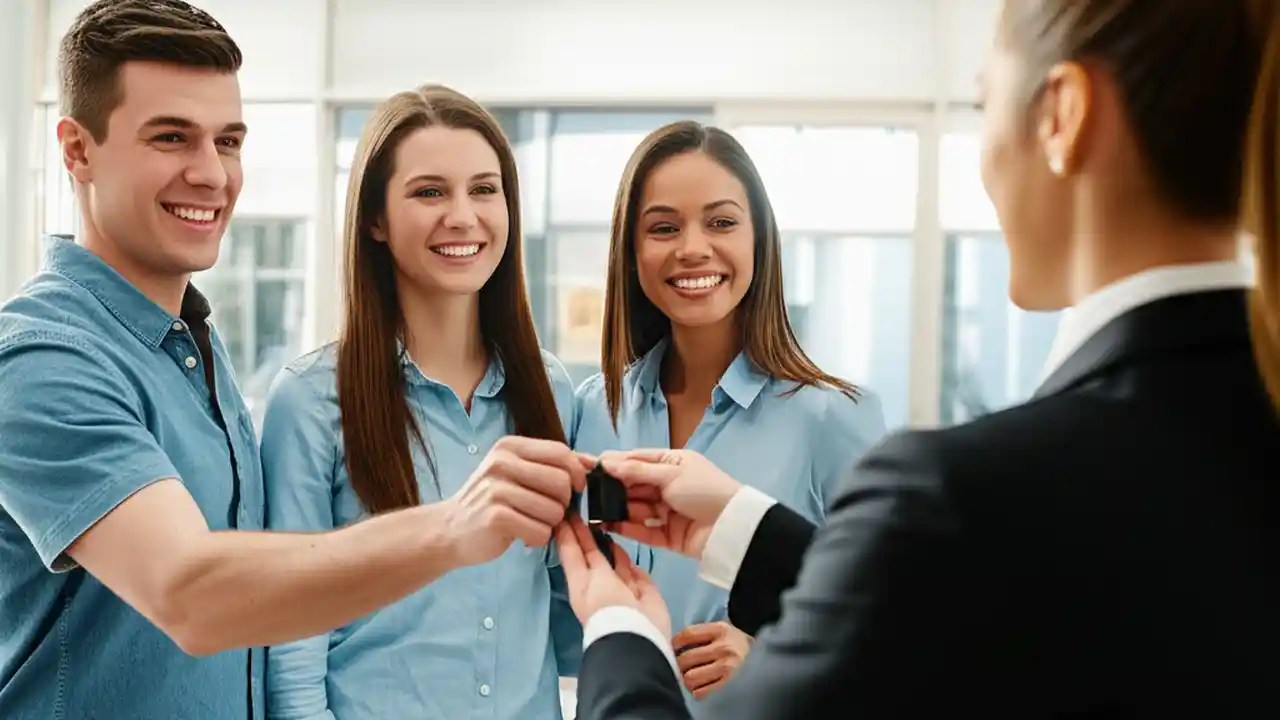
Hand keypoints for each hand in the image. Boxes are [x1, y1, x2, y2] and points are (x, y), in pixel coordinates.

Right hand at [444, 436, 584, 566]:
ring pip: (555, 510)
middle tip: (547, 512)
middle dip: (564, 503)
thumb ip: (546, 465)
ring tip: (531, 524)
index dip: (577, 473)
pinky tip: (522, 536)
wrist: (450, 530)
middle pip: (562, 482)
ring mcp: (497, 489)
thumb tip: (590, 464)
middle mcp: (502, 463)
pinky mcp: (496, 517)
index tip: (576, 489)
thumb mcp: (513, 472)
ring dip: (550, 525)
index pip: (561, 453)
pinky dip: (537, 539)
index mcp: (510, 447)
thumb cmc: (490, 501)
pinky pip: (541, 531)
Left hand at [555, 515, 670, 637]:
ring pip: (613, 559)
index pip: (571, 552)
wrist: (637, 633)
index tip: (563, 511)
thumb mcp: (589, 576)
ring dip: (607, 542)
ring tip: (600, 517)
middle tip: (580, 507)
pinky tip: (622, 541)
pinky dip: (626, 556)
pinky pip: (632, 567)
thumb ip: (582, 552)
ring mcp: (621, 585)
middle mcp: (599, 582)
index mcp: (581, 582)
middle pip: (591, 553)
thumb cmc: (606, 603)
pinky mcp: (642, 587)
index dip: (567, 533)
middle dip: (585, 533)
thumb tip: (567, 531)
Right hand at [579, 449, 741, 559]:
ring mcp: (667, 511)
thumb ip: (637, 472)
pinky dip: (626, 528)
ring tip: (592, 509)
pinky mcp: (668, 535)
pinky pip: (643, 530)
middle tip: (584, 490)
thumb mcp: (671, 475)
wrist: (732, 527)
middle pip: (633, 485)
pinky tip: (607, 525)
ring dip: (616, 508)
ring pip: (636, 508)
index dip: (613, 463)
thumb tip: (606, 462)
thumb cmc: (704, 490)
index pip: (637, 461)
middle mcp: (667, 486)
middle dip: (612, 487)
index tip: (586, 463)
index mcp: (672, 464)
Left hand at [672, 621, 752, 698]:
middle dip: (682, 666)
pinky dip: (699, 692)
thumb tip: (672, 646)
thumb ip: (702, 635)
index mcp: (721, 630)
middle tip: (687, 668)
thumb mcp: (725, 632)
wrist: (769, 662)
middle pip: (685, 659)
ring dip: (690, 681)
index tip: (674, 650)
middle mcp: (725, 647)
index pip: (686, 634)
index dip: (675, 644)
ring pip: (690, 678)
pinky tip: (705, 687)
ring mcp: (728, 668)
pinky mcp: (730, 686)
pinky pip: (700, 693)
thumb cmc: (738, 648)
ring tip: (697, 679)